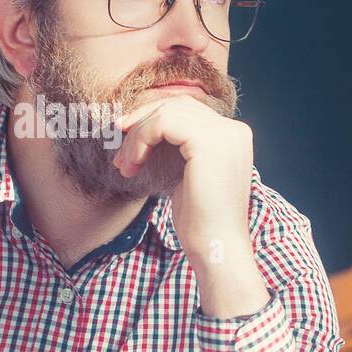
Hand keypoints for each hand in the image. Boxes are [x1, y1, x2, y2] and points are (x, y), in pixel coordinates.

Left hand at [113, 95, 253, 264]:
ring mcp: (224, 133)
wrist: (216, 247)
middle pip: (176, 105)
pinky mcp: (208, 142)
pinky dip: (141, 139)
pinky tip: (133, 163)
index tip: (126, 141)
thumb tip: (142, 131)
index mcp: (232, 136)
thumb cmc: (200, 221)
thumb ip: (177, 149)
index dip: (152, 120)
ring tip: (124, 165)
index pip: (187, 111)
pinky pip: (163, 123)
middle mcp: (233, 130)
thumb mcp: (187, 175)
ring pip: (166, 112)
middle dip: (141, 123)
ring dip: (137, 136)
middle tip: (118, 149)